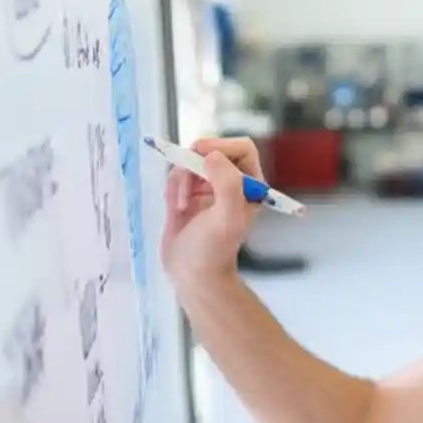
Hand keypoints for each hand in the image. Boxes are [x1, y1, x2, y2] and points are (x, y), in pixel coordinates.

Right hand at [160, 137, 263, 281]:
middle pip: (212, 151)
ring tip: (181, 206)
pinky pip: (176, 177)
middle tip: (186, 178)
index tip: (202, 154)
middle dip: (194, 163)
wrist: (192, 276)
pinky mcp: (186, 197)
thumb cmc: (214, 250)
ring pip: (190, 163)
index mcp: (250, 186)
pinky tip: (176, 211)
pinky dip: (172, 190)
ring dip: (181, 180)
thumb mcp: (227, 217)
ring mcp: (208, 190)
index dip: (221, 146)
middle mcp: (231, 184)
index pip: (241, 148)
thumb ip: (228, 184)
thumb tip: (212, 156)